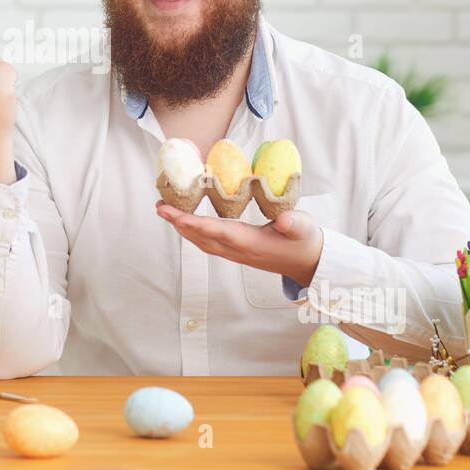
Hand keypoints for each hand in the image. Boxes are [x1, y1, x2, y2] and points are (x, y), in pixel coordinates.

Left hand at [155, 203, 324, 288]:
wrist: (309, 264)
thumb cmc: (306, 242)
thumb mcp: (305, 228)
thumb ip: (294, 223)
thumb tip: (284, 221)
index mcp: (251, 243)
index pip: (218, 232)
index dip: (196, 224)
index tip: (176, 216)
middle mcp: (238, 251)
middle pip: (202, 238)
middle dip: (179, 223)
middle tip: (160, 206)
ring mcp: (236, 253)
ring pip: (202, 242)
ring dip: (183, 228)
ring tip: (165, 210)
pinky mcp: (236, 252)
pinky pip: (208, 242)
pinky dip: (193, 231)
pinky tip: (186, 222)